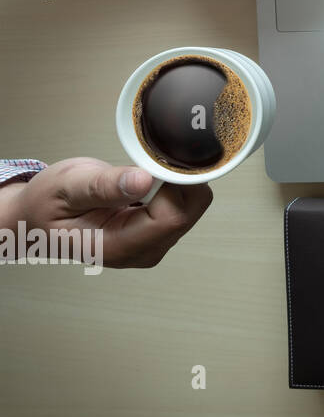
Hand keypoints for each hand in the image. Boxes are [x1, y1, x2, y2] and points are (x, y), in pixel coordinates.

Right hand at [0, 158, 211, 268]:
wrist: (37, 218)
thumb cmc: (46, 205)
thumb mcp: (65, 188)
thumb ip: (103, 186)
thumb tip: (143, 180)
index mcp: (119, 247)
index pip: (172, 217)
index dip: (169, 186)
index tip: (148, 166)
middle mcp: (143, 251)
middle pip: (190, 210)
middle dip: (175, 181)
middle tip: (142, 166)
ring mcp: (153, 242)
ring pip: (193, 205)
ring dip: (173, 182)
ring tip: (137, 175)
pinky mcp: (158, 231)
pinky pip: (185, 203)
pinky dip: (171, 186)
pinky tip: (145, 182)